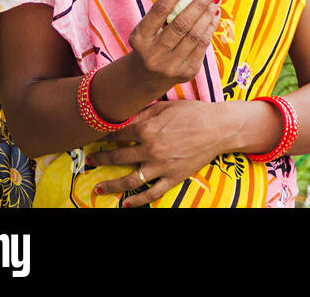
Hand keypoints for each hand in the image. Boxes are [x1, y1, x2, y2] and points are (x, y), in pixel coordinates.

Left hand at [86, 100, 223, 206]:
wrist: (220, 127)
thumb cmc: (194, 113)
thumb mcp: (167, 106)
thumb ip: (143, 112)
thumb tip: (123, 116)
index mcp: (148, 128)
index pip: (117, 133)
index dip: (103, 135)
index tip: (94, 137)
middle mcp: (151, 149)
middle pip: (118, 156)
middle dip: (100, 158)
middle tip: (90, 160)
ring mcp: (161, 166)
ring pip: (129, 179)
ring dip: (110, 184)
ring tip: (97, 187)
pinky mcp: (173, 177)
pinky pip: (152, 193)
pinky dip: (138, 200)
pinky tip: (126, 203)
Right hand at [125, 0, 220, 95]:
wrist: (146, 78)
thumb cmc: (149, 45)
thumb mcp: (147, 31)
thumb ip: (164, 14)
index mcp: (140, 39)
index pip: (160, 10)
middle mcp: (154, 54)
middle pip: (182, 24)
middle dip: (199, 3)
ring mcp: (171, 66)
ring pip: (196, 35)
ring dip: (208, 14)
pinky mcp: (187, 72)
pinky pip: (203, 46)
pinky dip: (210, 28)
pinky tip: (214, 15)